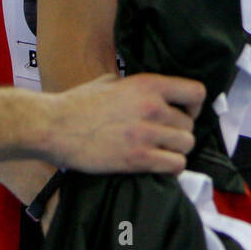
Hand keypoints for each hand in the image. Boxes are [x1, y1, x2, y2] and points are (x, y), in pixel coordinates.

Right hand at [47, 72, 203, 174]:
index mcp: (148, 84)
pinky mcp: (138, 158)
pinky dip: (171, 168)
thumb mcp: (111, 82)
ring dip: (176, 151)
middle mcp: (152, 107)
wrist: (54, 126)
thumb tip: (154, 93)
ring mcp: (146, 134)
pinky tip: (158, 165)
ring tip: (161, 152)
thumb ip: (137, 86)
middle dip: (179, 132)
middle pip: (190, 125)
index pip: (196, 92)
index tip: (183, 113)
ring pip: (186, 145)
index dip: (194, 106)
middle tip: (164, 137)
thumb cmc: (78, 103)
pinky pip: (175, 165)